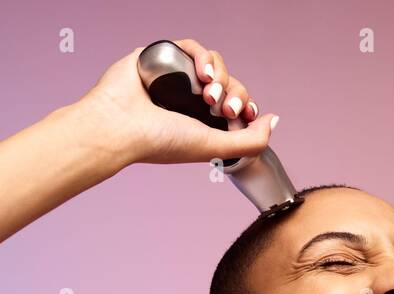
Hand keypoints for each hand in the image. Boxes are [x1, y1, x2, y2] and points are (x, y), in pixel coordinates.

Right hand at [73, 39, 279, 167]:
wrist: (120, 127)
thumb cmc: (158, 142)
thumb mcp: (213, 147)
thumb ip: (249, 142)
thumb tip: (273, 121)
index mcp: (199, 122)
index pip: (233, 105)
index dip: (244, 105)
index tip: (243, 114)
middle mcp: (188, 100)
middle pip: (228, 83)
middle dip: (232, 93)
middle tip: (220, 107)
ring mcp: (175, 78)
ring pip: (213, 64)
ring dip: (220, 74)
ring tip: (209, 92)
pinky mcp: (161, 57)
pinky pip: (191, 47)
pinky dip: (202, 56)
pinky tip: (201, 73)